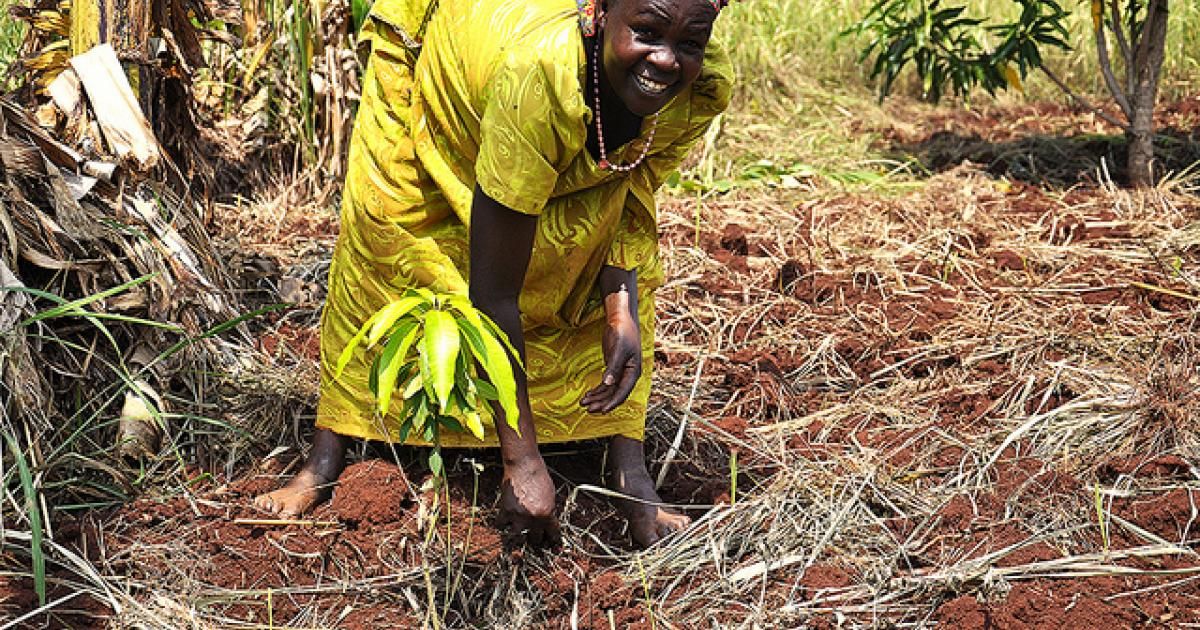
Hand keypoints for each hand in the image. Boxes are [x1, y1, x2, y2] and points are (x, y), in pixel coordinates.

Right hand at [497, 455, 560, 546]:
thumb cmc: (539, 476)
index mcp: (547, 514)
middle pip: (535, 539)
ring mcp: (518, 516)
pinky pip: (501, 525)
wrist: (524, 466)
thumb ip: (549, 510)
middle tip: (535, 537)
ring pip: (517, 535)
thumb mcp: (551, 495)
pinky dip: (503, 524)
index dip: (552, 539)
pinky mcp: (505, 510)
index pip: (552, 534)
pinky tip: (505, 520)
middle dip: (536, 538)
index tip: (551, 542)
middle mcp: (533, 518)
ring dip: (518, 533)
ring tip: (519, 529)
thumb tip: (547, 522)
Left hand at [580, 287, 641, 413]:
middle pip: (614, 394)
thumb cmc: (623, 332)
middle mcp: (628, 376)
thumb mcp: (618, 349)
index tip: (602, 411)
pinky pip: (605, 385)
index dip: (613, 402)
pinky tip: (587, 395)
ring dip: (596, 398)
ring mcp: (619, 373)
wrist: (621, 320)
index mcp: (633, 372)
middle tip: (587, 409)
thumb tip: (608, 384)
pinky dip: (596, 390)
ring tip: (583, 403)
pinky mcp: (612, 369)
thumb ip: (613, 367)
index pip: (623, 392)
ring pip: (608, 391)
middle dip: (601, 402)